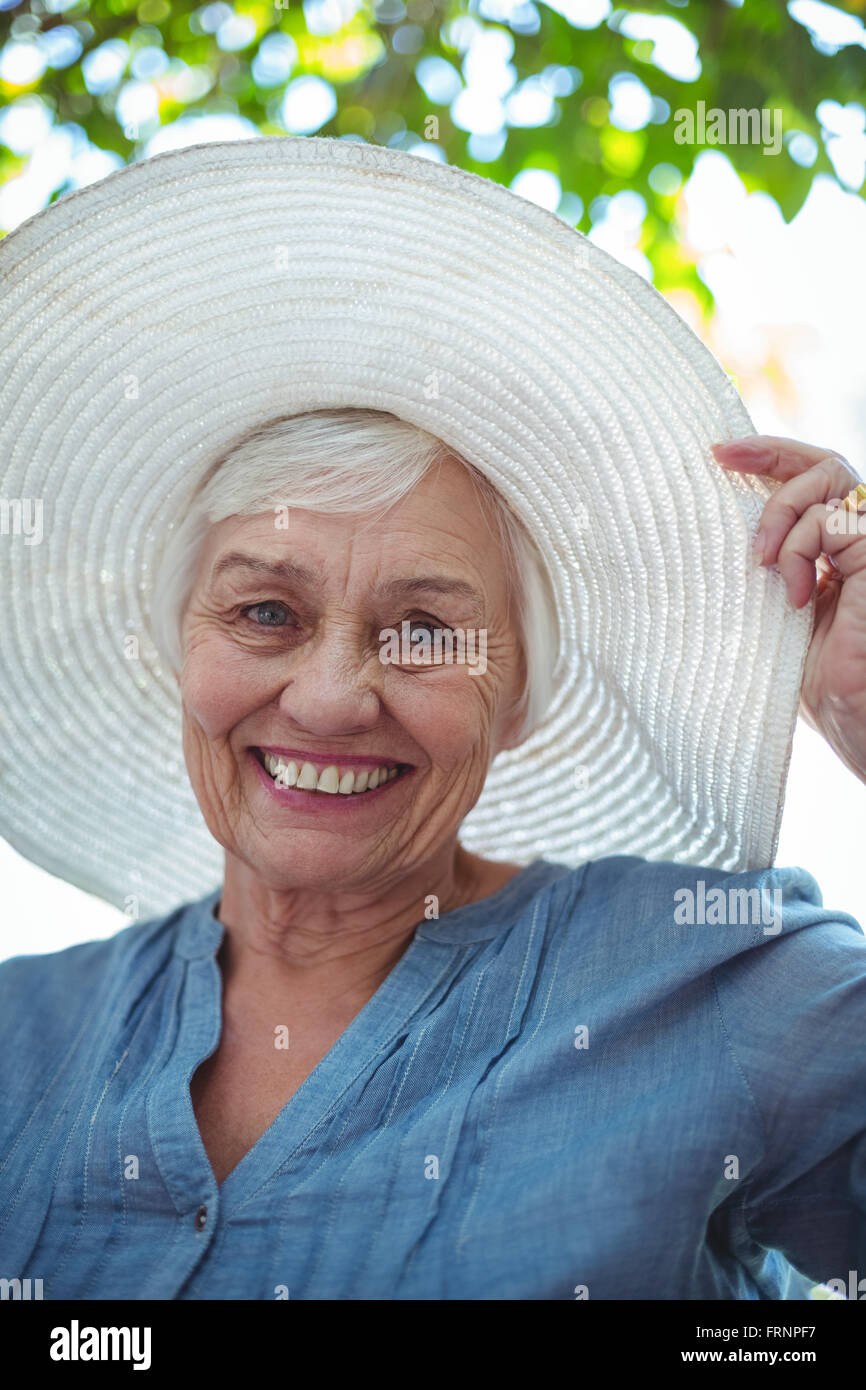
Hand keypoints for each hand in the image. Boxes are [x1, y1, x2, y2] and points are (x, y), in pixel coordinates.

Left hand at [711, 434, 865, 785]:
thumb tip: (693, 540)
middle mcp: (860, 541)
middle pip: (823, 463)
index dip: (769, 459)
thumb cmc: (821, 691)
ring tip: (763, 565)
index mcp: (835, 555)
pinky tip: (793, 596)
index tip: (718, 455)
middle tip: (721, 458)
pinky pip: (832, 518)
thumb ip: (758, 576)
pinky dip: (801, 547)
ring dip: (781, 513)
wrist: (860, 724)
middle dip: (770, 452)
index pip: (810, 486)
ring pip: (829, 478)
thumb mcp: (771, 621)